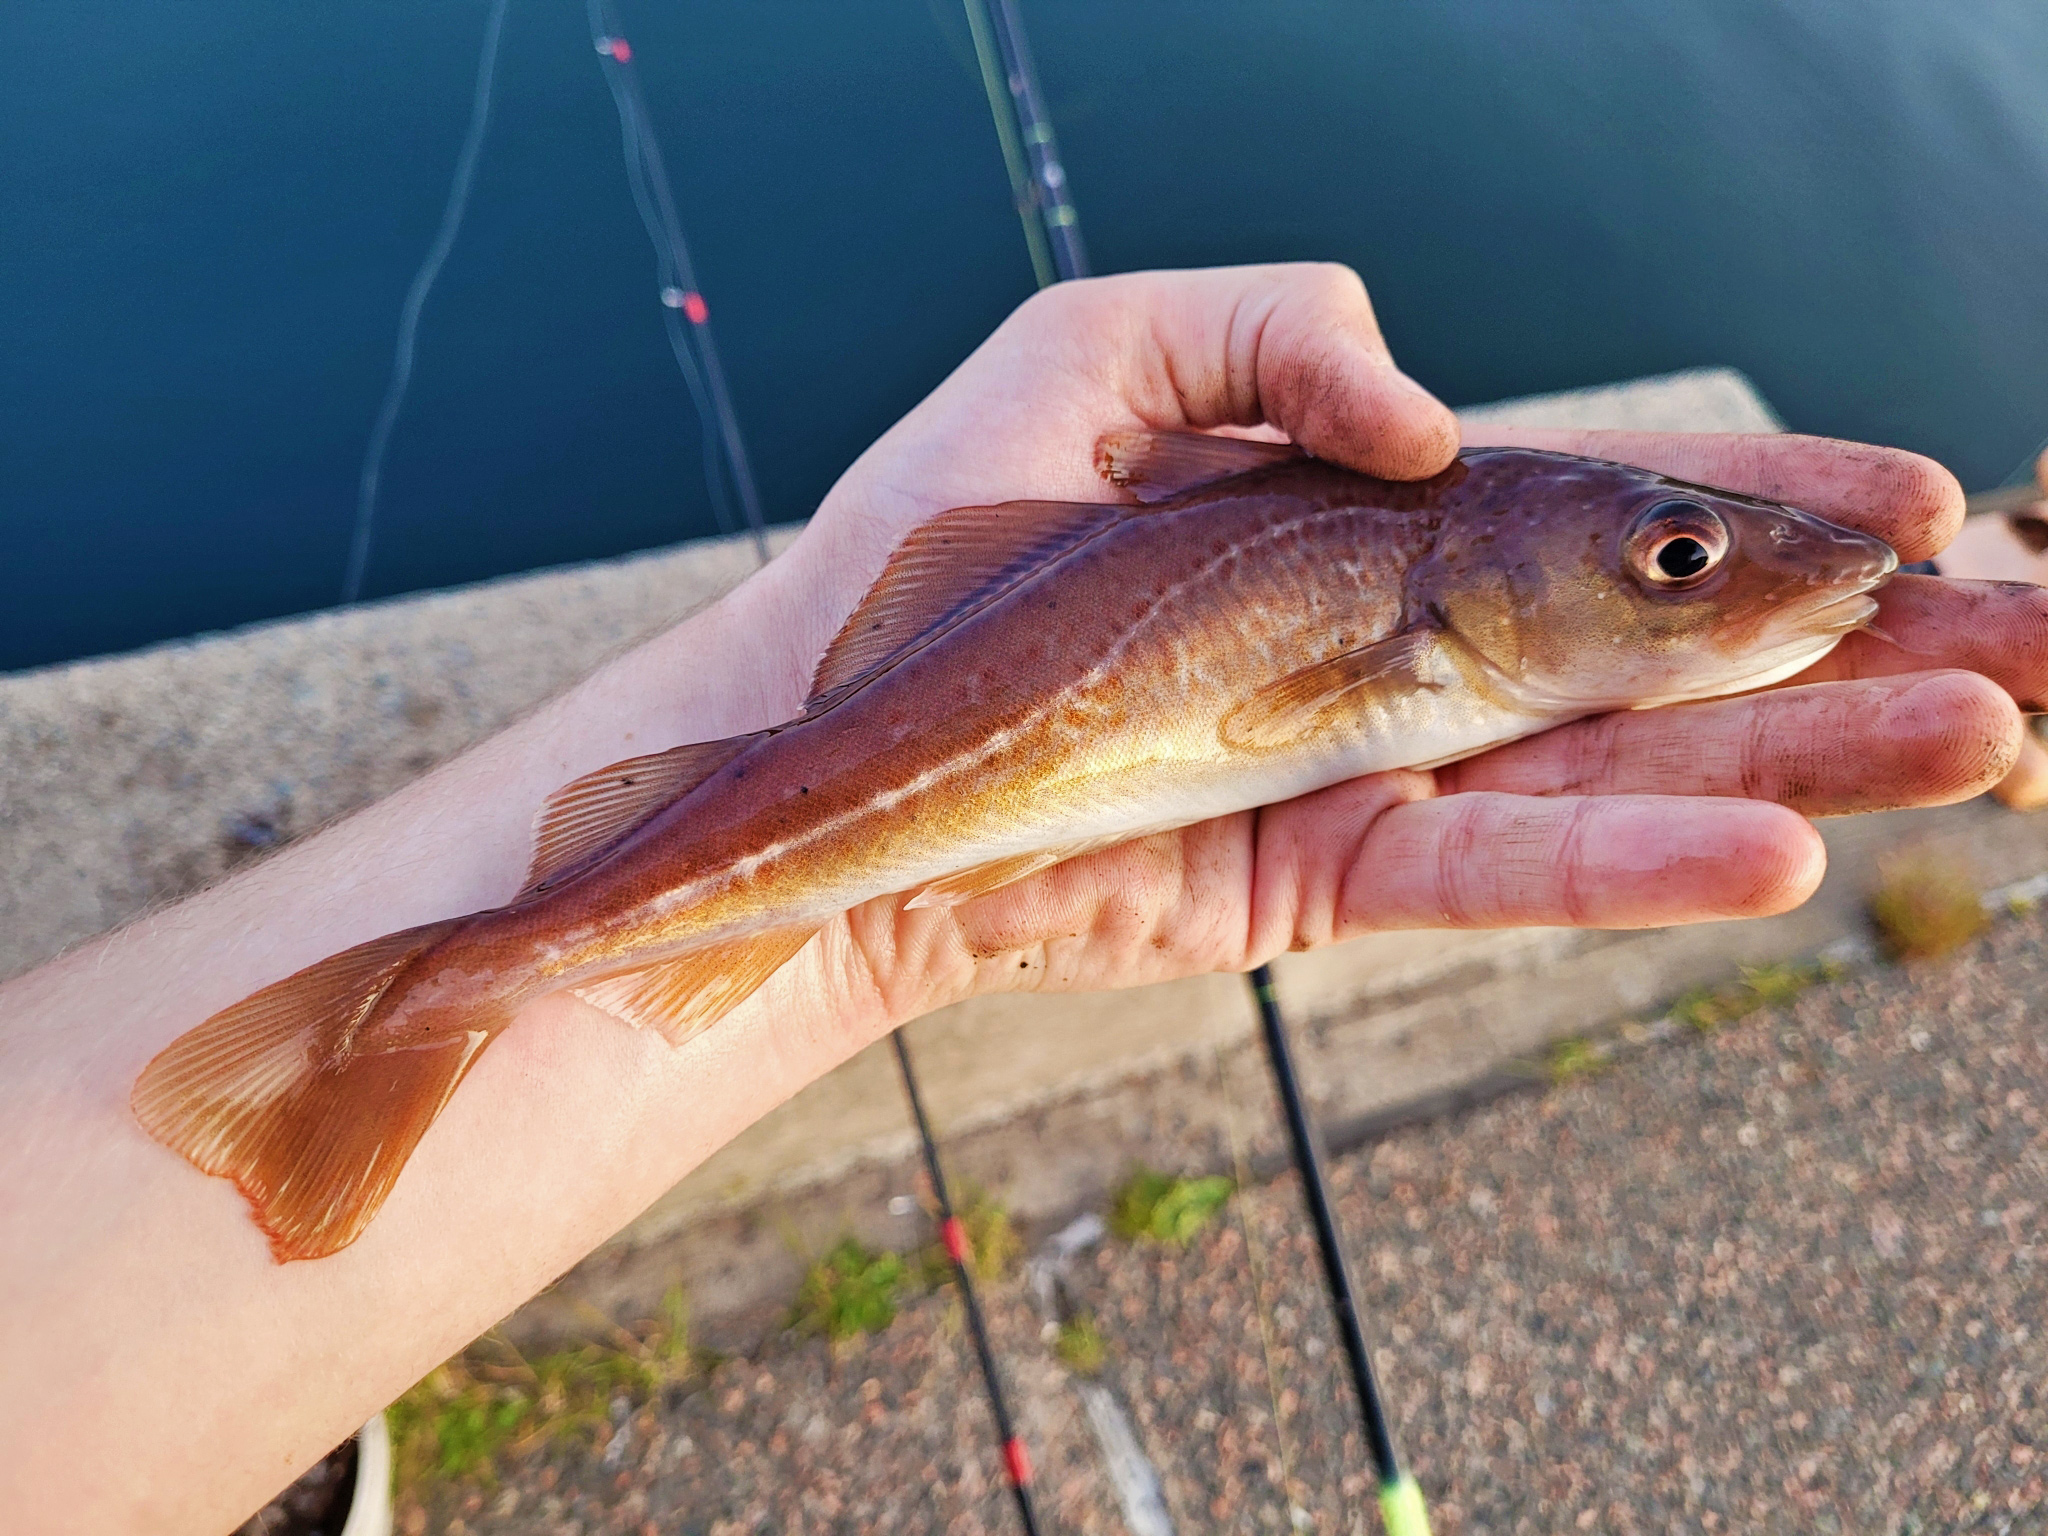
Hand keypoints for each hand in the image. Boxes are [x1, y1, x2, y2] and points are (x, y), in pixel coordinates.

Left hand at [759, 264, 2046, 1031]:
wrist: (821, 729)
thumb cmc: (937, 537)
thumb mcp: (1096, 352)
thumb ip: (1277, 321)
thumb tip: (1441, 411)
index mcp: (1378, 519)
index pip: (1608, 502)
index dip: (1760, 498)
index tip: (1918, 495)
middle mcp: (1401, 648)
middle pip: (1661, 646)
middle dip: (1850, 641)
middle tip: (2033, 634)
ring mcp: (1370, 768)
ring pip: (1619, 766)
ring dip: (1805, 752)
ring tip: (1986, 735)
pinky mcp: (1313, 874)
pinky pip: (1491, 871)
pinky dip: (1624, 867)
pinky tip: (1775, 844)